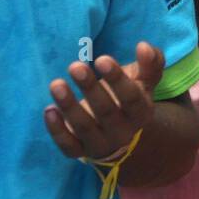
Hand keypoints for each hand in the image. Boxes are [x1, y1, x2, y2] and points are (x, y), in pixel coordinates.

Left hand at [44, 42, 164, 160]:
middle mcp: (123, 132)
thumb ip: (150, 63)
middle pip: (106, 111)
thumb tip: (144, 46)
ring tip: (56, 84)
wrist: (123, 140)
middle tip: (75, 66)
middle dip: (90, 88)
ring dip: (69, 106)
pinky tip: (48, 110)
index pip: (131, 98)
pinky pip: (68, 146)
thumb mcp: (144, 83)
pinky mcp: (80, 151)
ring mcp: (101, 144)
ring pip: (85, 128)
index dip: (117, 79)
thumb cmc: (129, 102)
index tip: (102, 59)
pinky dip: (57, 131)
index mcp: (141, 113)